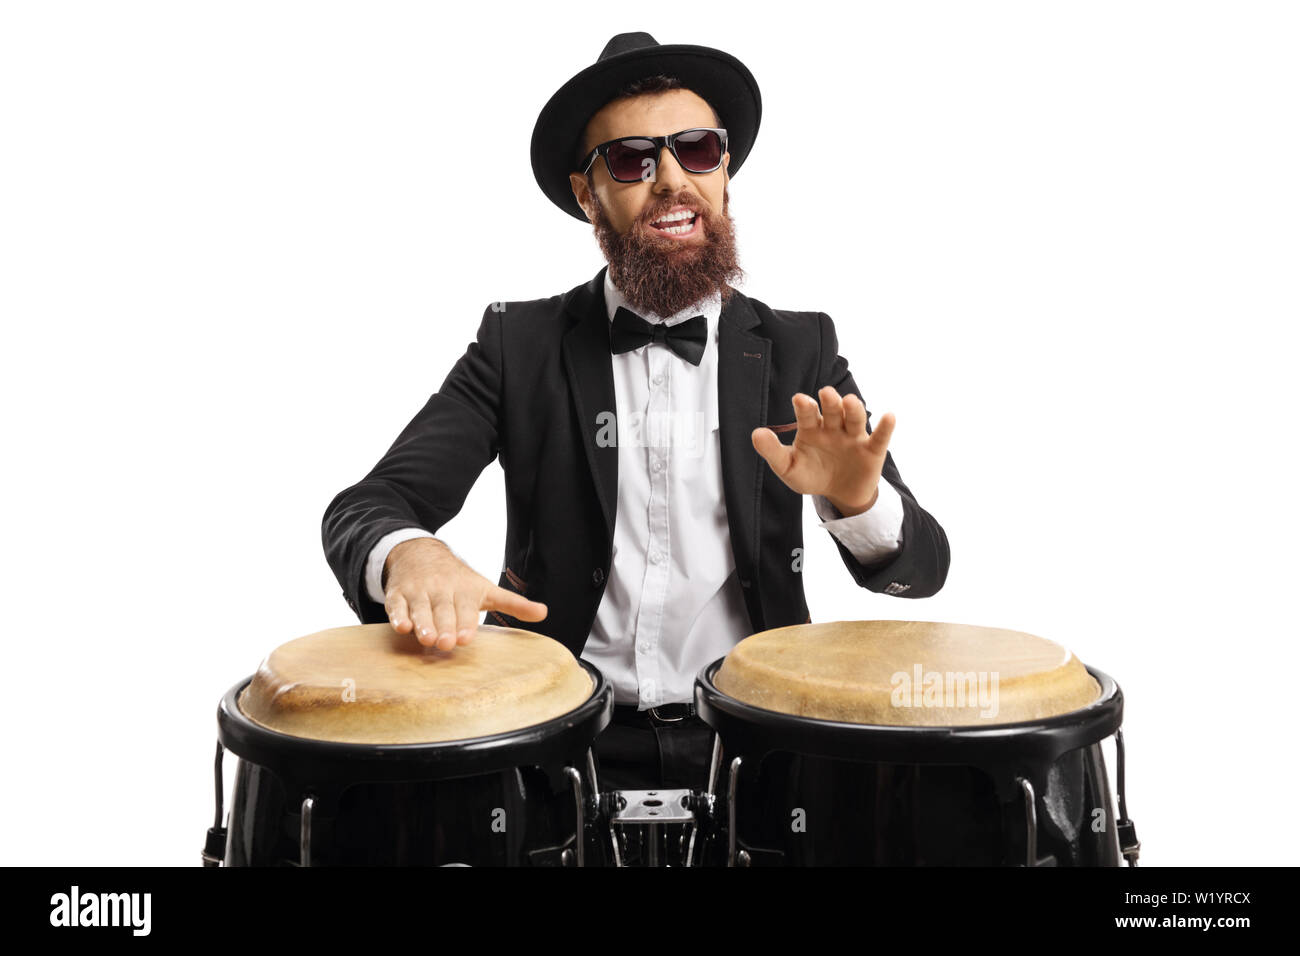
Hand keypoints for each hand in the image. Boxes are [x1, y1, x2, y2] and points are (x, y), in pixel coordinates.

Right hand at [382, 538, 547, 649]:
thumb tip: (544, 613)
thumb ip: (513, 603)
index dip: (466, 623)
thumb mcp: (486, 589)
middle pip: (443, 610)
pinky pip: (397, 605)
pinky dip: (398, 615)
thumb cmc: (459, 579)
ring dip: (422, 623)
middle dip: (445, 627)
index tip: (467, 638)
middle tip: (446, 643)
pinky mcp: (399, 594)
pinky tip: (401, 627)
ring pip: (420, 608)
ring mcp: (419, 591)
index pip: (466, 609)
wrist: (420, 552)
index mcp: (465, 590)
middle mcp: (442, 590)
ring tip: (425, 638)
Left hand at [751, 386, 895, 516]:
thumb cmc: (812, 475)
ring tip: (850, 402)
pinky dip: (885, 427)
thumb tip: (756, 433)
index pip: (807, 414)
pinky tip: (889, 416)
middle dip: (830, 402)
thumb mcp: (789, 468)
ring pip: (854, 419)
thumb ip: (772, 452)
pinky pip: (880, 437)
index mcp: (811, 428)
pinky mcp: (872, 450)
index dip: (804, 407)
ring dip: (853, 409)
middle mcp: (833, 427)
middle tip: (825, 393)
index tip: (800, 400)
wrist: (839, 494)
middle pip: (832, 410)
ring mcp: (853, 437)